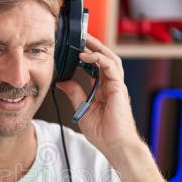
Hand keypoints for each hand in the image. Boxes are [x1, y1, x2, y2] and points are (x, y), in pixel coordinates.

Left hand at [55, 34, 141, 153]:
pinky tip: (85, 55)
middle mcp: (111, 85)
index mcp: (104, 89)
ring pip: (109, 58)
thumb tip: (62, 82)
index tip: (73, 47)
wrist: (116, 146)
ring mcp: (116, 85)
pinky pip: (110, 67)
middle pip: (104, 58)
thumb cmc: (104, 133)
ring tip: (82, 40)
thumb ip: (74, 93)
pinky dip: (98, 58)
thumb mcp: (82, 110)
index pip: (96, 66)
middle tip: (79, 35)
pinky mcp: (119, 87)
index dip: (87, 54)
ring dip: (96, 47)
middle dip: (92, 45)